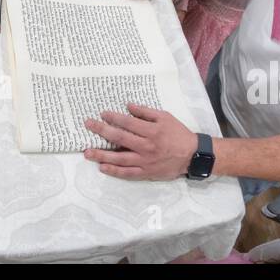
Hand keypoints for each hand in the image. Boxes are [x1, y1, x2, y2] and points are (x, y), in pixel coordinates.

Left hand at [82, 104, 197, 179]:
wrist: (192, 155)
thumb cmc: (178, 133)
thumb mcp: (165, 117)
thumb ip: (146, 112)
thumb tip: (128, 106)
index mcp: (151, 131)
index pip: (128, 123)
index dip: (114, 117)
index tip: (102, 114)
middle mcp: (146, 146)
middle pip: (120, 138)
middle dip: (102, 131)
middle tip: (88, 125)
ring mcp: (145, 161)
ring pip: (120, 159)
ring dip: (102, 155)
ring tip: (87, 152)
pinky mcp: (146, 173)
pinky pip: (128, 173)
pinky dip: (114, 171)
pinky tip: (102, 167)